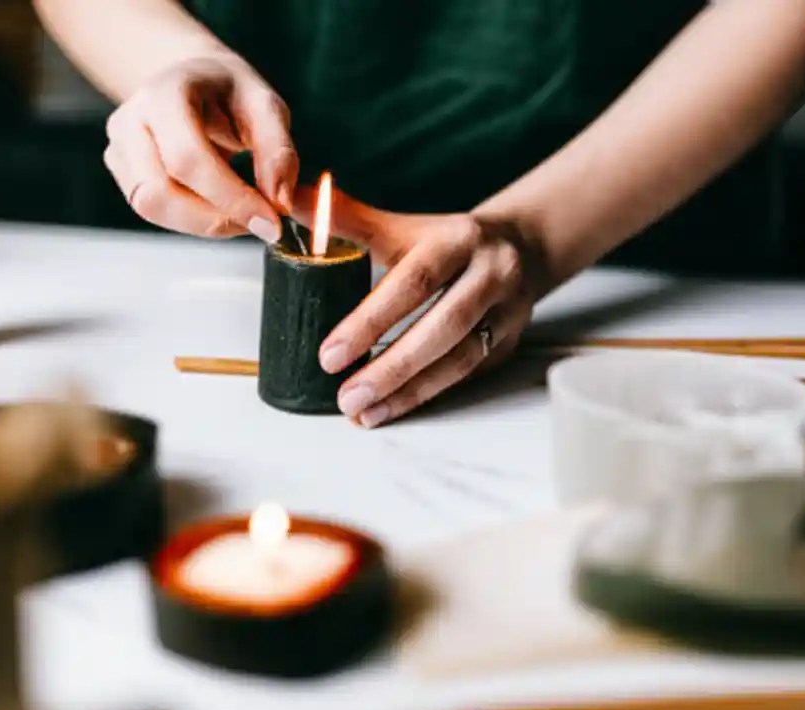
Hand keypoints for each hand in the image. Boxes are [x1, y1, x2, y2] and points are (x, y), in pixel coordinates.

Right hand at [103, 54, 297, 241]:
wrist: (191, 79)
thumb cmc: (228, 92)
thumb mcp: (265, 106)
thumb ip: (278, 151)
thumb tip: (278, 201)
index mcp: (165, 93)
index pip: (188, 158)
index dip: (231, 198)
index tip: (270, 221)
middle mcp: (131, 119)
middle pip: (160, 192)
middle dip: (217, 218)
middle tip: (259, 222)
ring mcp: (119, 147)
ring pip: (152, 208)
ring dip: (205, 224)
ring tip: (241, 213)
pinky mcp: (121, 172)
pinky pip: (153, 212)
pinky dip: (192, 220)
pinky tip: (218, 206)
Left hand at [293, 187, 550, 427]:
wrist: (519, 247)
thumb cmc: (446, 242)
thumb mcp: (400, 226)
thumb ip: (346, 219)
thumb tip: (284, 201)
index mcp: (456, 240)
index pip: (415, 281)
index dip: (371, 320)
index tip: (330, 354)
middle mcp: (490, 274)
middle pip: (444, 327)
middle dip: (392, 367)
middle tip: (347, 395)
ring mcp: (507, 311)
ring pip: (461, 359)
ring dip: (410, 392)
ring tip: (364, 412)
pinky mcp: (509, 342)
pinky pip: (468, 375)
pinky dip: (428, 395)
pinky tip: (393, 408)